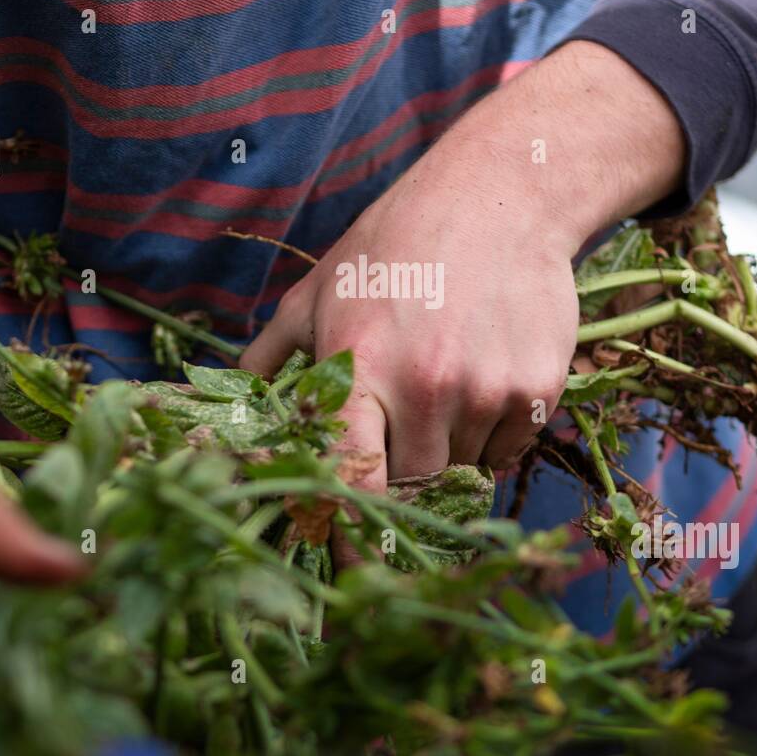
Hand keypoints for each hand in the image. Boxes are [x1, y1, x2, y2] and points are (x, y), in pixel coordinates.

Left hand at [241, 41, 685, 560]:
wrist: (499, 199)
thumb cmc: (393, 246)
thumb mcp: (318, 293)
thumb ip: (269, 362)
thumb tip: (218, 414)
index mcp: (359, 365)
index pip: (348, 477)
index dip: (345, 525)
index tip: (345, 557)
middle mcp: (425, 387)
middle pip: (409, 485)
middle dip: (399, 472)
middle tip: (399, 429)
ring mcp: (487, 390)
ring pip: (462, 472)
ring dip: (448, 450)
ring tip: (442, 382)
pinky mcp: (539, 389)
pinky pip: (508, 451)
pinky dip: (492, 435)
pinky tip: (481, 377)